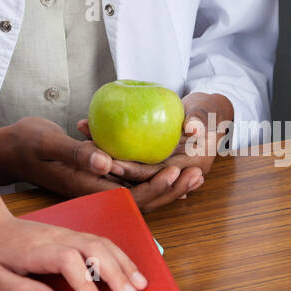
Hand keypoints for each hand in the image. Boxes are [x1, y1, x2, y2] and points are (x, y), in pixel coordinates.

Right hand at [0, 115, 182, 206]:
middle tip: (198, 171)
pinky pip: (131, 181)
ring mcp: (99, 185)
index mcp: (88, 187)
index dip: (158, 188)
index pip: (132, 196)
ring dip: (167, 183)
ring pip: (141, 191)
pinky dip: (153, 175)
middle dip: (173, 188)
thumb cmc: (26, 143)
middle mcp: (98, 190)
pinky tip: (169, 165)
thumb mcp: (49, 143)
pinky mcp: (98, 177)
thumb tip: (107, 162)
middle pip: (144, 198)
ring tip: (193, 170)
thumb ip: (77, 153)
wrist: (10, 150)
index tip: (176, 172)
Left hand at [0, 205, 147, 290]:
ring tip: (140, 287)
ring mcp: (66, 233)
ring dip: (123, 263)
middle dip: (115, 272)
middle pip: (92, 247)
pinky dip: (119, 256)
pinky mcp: (71, 235)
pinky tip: (132, 273)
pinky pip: (100, 241)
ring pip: (100, 242)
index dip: (85, 282)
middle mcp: (56, 237)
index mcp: (35, 250)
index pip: (67, 259)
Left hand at [77, 91, 233, 211]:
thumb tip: (193, 128)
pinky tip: (88, 127)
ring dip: (104, 151)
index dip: (131, 171)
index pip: (151, 175)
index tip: (110, 161)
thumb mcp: (205, 115)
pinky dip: (109, 141)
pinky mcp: (145, 158)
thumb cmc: (206, 114)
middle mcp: (166, 173)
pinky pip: (125, 152)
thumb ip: (200, 121)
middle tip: (88, 149)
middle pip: (133, 173)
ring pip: (126, 162)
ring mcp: (154, 166)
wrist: (204, 115)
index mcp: (182, 171)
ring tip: (84, 135)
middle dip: (109, 164)